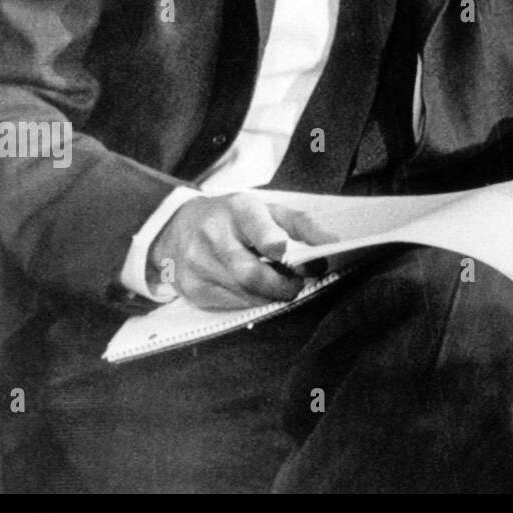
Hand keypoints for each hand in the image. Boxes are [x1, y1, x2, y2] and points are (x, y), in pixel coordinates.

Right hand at [147, 193, 334, 309]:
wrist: (179, 226)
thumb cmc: (235, 217)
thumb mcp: (268, 209)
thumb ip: (302, 225)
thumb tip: (333, 244)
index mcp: (239, 209)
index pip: (262, 231)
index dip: (281, 248)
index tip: (306, 262)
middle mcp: (214, 235)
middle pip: (252, 273)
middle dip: (281, 286)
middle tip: (297, 285)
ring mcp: (198, 264)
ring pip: (243, 292)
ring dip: (268, 295)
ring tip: (280, 285)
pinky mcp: (191, 288)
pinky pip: (230, 304)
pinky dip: (250, 300)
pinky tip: (254, 290)